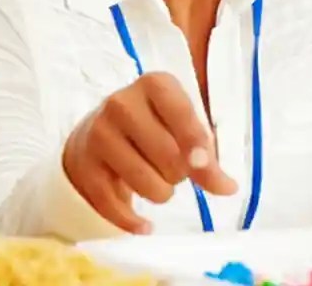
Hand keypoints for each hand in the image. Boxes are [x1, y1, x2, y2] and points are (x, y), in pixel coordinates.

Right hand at [63, 72, 236, 233]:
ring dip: (161, 193)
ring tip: (159, 182)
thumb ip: (206, 157)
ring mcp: (99, 133)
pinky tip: (144, 226)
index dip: (195, 141)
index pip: (181, 114)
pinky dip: (132, 221)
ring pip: (143, 182)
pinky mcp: (83, 164)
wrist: (96, 131)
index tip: (203, 163)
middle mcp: (122, 104)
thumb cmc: (154, 125)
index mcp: (155, 85)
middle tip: (175, 169)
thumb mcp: (183, 128)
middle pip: (167, 154)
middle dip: (180, 173)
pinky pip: (112, 204)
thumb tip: (228, 188)